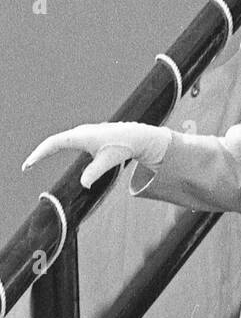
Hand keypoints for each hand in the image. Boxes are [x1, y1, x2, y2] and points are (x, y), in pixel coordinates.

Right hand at [23, 122, 170, 189]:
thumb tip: (84, 185)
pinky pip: (65, 141)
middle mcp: (79, 132)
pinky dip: (54, 148)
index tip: (29, 164)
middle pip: (54, 141)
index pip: (54, 143)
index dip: (40, 153)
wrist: (135, 136)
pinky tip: (49, 153)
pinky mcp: (85, 136)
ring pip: (59, 140)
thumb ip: (95, 172)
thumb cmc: (122, 146)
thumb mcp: (109, 160)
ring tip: (33, 162)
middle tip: (27, 166)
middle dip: (39, 153)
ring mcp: (82, 133)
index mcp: (81, 136)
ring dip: (46, 150)